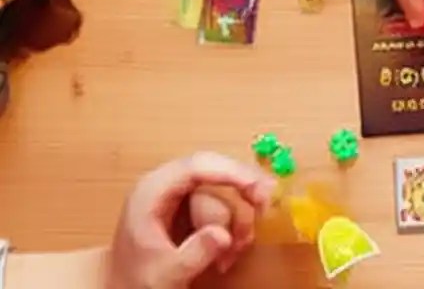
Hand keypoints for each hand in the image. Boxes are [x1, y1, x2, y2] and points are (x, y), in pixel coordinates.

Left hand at [105, 153, 274, 288]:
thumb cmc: (136, 281)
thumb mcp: (164, 274)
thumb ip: (193, 254)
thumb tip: (222, 234)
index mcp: (151, 192)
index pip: (195, 167)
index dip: (230, 172)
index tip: (258, 188)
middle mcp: (166, 186)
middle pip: (216, 174)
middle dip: (242, 194)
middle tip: (265, 208)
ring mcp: (180, 197)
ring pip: (223, 197)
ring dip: (234, 225)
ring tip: (229, 256)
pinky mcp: (191, 209)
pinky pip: (223, 208)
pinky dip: (231, 230)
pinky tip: (225, 254)